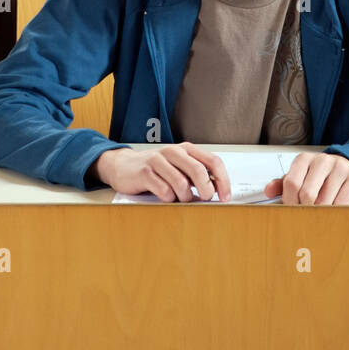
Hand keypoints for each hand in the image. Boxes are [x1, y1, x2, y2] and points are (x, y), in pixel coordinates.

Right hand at [94, 143, 230, 202]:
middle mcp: (174, 151)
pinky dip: (167, 198)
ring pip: (181, 184)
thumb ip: (196, 174)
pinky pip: (164, 191)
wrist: (122, 166)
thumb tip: (218, 191)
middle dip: (206, 190)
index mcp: (186, 149)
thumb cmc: (155, 169)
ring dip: (184, 197)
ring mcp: (158, 160)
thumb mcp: (178, 167)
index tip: (226, 196)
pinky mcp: (145, 172)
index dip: (223, 180)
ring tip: (179, 198)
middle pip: (199, 171)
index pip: (213, 161)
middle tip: (205, 199)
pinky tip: (163, 196)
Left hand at [264, 150, 348, 204]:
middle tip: (306, 213)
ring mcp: (340, 168)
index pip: (291, 182)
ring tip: (320, 209)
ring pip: (325, 201)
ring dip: (321, 211)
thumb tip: (268, 191)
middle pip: (307, 193)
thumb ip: (282, 184)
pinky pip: (342, 203)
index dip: (289, 201)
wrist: (346, 167)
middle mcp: (322, 160)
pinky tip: (333, 207)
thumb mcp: (299, 176)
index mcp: (304, 159)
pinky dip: (335, 210)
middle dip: (305, 208)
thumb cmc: (319, 175)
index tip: (291, 209)